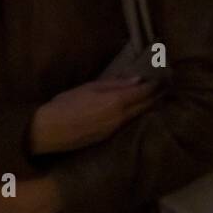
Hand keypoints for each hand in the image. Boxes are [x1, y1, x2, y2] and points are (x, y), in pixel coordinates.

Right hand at [29, 78, 157, 154]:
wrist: (47, 132)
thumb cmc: (65, 105)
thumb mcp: (89, 88)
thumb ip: (114, 84)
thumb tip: (137, 79)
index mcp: (116, 102)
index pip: (144, 92)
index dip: (155, 84)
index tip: (164, 76)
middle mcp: (120, 118)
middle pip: (145, 106)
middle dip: (156, 95)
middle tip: (165, 85)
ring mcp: (115, 130)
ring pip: (138, 116)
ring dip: (148, 105)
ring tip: (155, 95)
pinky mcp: (108, 137)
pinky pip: (128, 124)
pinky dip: (136, 114)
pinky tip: (136, 109)